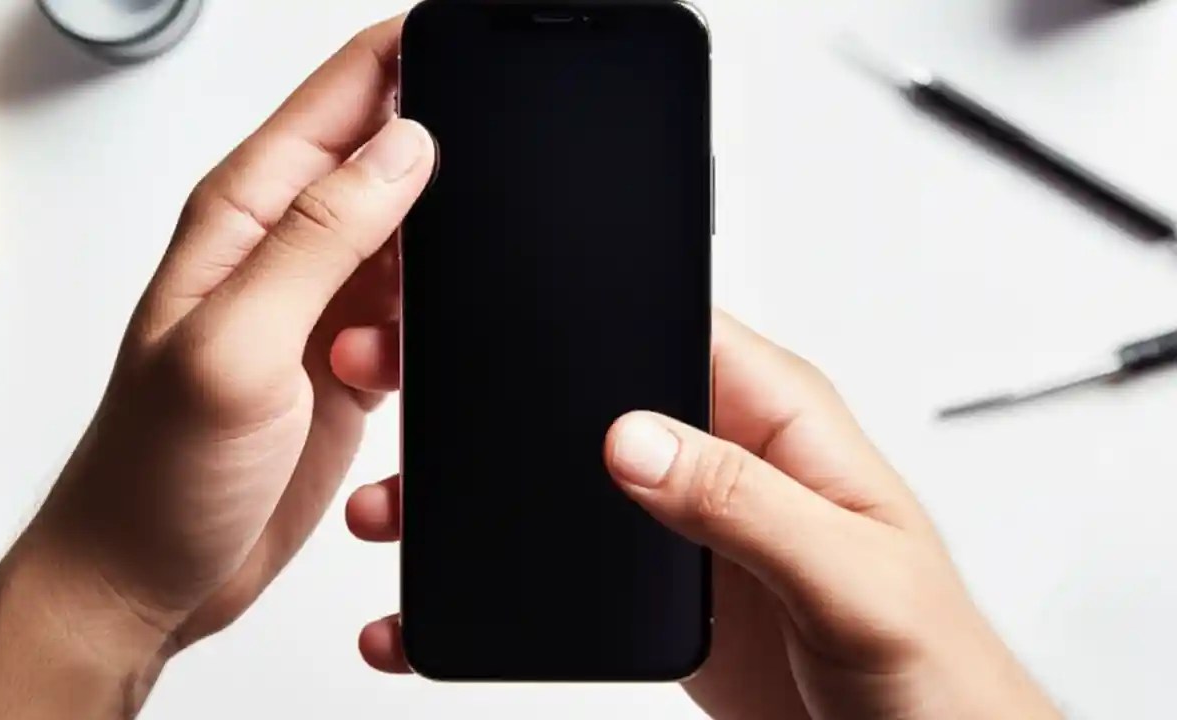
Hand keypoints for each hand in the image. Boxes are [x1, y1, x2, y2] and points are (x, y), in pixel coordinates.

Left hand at [0, 16, 432, 718]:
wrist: (150, 573)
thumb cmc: (155, 470)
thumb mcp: (238, 342)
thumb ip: (322, 237)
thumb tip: (404, 150)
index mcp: (244, 214)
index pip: (337, 97)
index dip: (404, 63)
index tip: (466, 60)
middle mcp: (283, 248)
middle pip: (389, 164)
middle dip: (432, 193)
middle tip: (409, 265)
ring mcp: (319, 306)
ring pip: (417, 247)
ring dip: (424, 289)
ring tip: (366, 349)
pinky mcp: (348, 362)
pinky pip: (415, 318)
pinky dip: (419, 342)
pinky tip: (377, 377)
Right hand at [346, 312, 1060, 718]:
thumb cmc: (929, 667)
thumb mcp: (850, 576)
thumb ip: (746, 501)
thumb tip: (634, 441)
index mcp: (779, 419)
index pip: (671, 328)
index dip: (586, 309)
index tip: (495, 313)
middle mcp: (723, 457)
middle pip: (593, 399)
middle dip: (497, 401)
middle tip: (412, 396)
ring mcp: (681, 524)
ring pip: (559, 479)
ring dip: (480, 492)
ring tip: (397, 504)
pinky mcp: (652, 591)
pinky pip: (564, 564)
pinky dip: (503, 578)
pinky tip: (447, 600)